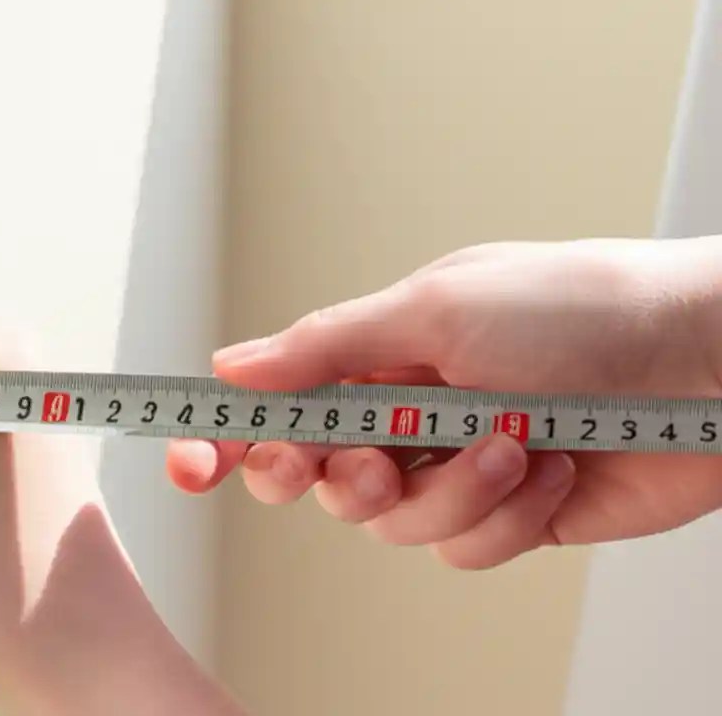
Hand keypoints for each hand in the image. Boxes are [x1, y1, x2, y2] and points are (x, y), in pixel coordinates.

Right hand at [167, 236, 721, 568]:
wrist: (703, 365)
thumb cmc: (580, 310)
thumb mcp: (436, 309)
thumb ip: (325, 345)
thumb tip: (232, 363)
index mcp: (378, 355)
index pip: (274, 401)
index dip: (224, 437)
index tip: (188, 463)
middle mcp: (406, 414)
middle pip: (314, 476)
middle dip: (339, 474)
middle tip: (373, 457)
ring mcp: (454, 468)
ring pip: (392, 524)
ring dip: (453, 489)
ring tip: (512, 439)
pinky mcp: (506, 517)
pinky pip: (462, 549)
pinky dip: (508, 513)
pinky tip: (551, 468)